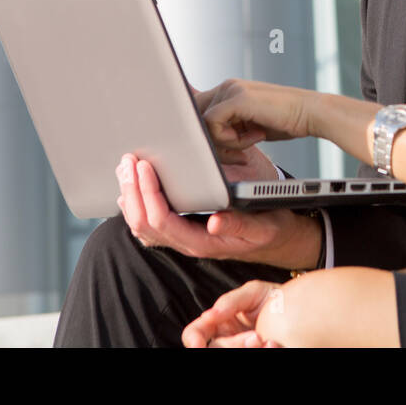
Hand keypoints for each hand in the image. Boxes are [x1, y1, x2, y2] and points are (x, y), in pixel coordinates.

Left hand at [115, 153, 322, 267]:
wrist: (280, 239)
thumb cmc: (272, 228)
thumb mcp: (264, 226)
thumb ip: (240, 225)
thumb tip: (214, 221)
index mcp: (203, 242)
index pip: (162, 220)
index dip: (148, 193)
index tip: (144, 167)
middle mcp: (187, 243)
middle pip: (144, 223)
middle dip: (132, 191)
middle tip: (128, 161)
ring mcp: (183, 239)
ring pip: (142, 226)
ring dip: (130, 196)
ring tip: (125, 169)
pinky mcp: (183, 231)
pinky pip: (150, 224)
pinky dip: (137, 204)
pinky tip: (132, 189)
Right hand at [183, 280, 286, 346]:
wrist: (302, 309)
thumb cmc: (276, 300)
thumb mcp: (254, 292)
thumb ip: (230, 301)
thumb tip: (209, 314)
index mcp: (219, 323)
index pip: (194, 333)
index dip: (192, 340)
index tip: (198, 343)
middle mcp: (227, 340)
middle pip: (214, 349)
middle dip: (233, 345)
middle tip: (256, 336)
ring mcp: (242, 348)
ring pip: (229, 355)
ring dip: (247, 350)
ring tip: (267, 340)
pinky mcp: (257, 351)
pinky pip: (255, 356)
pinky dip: (263, 351)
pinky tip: (274, 344)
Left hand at [190, 85, 294, 182]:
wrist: (311, 113)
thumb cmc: (285, 122)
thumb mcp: (250, 125)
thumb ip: (229, 126)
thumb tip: (206, 141)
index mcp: (229, 90)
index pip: (197, 110)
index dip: (205, 134)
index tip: (227, 151)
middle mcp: (227, 86)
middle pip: (194, 117)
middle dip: (211, 142)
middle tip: (237, 153)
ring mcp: (231, 90)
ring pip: (203, 123)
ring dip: (226, 142)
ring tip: (252, 141)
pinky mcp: (237, 99)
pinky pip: (214, 125)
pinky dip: (232, 140)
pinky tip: (256, 136)